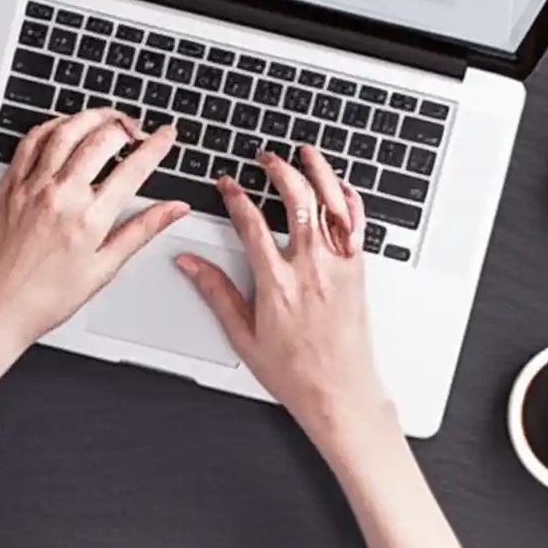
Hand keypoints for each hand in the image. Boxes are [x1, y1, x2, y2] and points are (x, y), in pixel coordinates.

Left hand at [0, 108, 189, 350]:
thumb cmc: (45, 298)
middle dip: (127, 126)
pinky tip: (64, 127)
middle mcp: (60, 196)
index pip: (133, 169)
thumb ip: (140, 231)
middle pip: (102, 139)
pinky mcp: (9, 185)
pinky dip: (52, 126)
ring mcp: (32, 187)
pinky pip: (31, 141)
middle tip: (138, 128)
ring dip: (91, 116)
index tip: (166, 136)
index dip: (156, 146)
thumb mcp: (103, 269)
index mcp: (89, 220)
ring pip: (66, 131)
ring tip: (107, 118)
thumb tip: (173, 209)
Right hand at [176, 145, 391, 442]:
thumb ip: (215, 293)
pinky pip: (357, 226)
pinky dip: (349, 200)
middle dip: (280, 171)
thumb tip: (189, 264)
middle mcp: (310, 269)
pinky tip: (340, 186)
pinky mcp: (358, 272)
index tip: (227, 184)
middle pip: (297, 203)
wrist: (340, 394)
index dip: (236, 197)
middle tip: (266, 158)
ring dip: (318, 174)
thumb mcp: (242, 336)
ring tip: (306, 153)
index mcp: (276, 284)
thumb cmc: (294, 372)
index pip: (252, 225)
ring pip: (332, 206)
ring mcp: (339, 268)